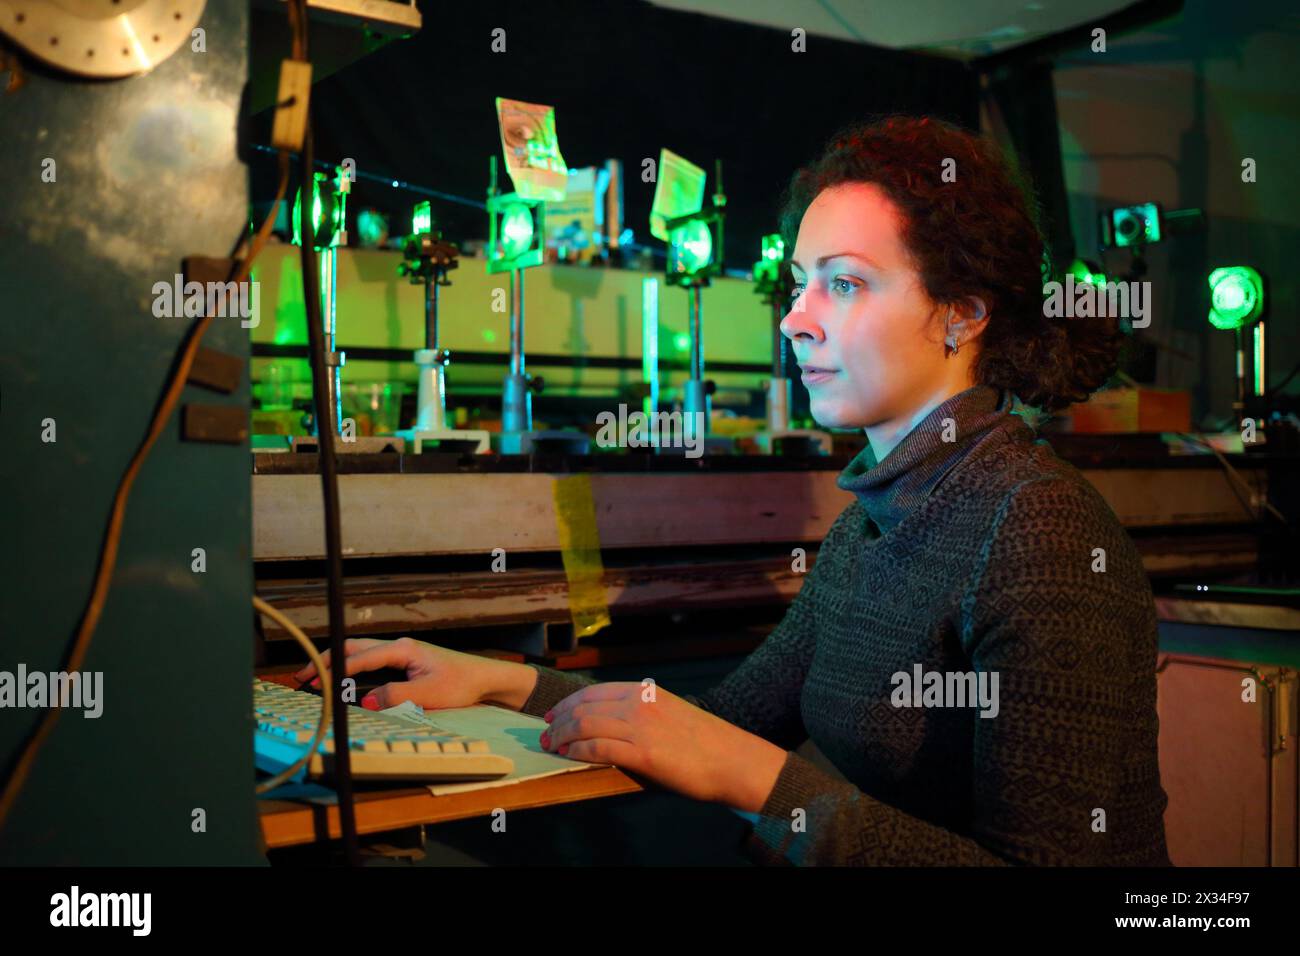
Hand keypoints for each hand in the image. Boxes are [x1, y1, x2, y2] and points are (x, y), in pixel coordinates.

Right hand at [292, 637, 516, 710]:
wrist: (484, 677)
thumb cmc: (461, 683)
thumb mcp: (428, 695)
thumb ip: (396, 697)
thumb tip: (366, 701)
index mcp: (403, 649)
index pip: (362, 657)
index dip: (337, 671)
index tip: (316, 682)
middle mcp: (400, 646)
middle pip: (355, 648)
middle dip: (328, 660)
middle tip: (304, 676)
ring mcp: (402, 652)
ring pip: (361, 652)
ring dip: (338, 663)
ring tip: (316, 678)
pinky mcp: (405, 661)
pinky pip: (371, 661)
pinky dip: (352, 668)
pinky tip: (344, 680)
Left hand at [540, 682, 787, 810]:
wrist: (733, 760)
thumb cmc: (705, 743)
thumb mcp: (669, 714)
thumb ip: (641, 714)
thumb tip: (612, 725)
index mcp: (645, 692)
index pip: (593, 692)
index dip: (567, 703)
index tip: (553, 714)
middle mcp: (639, 703)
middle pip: (583, 707)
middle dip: (558, 720)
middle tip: (544, 733)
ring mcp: (640, 727)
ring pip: (584, 725)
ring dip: (561, 737)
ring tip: (550, 746)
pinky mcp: (643, 754)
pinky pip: (598, 749)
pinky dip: (577, 752)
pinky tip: (568, 757)